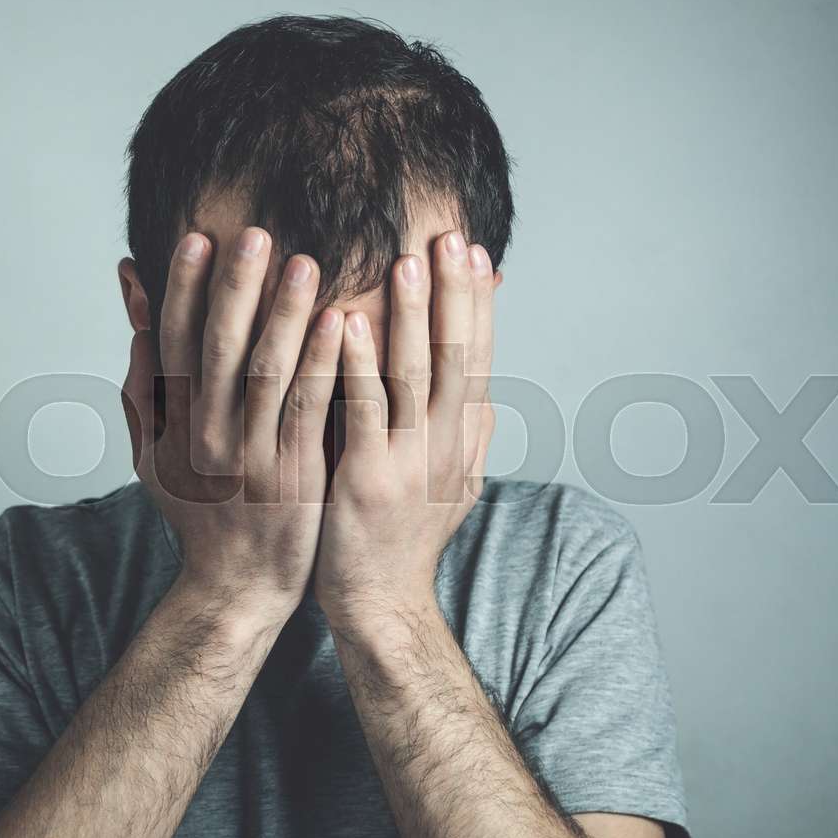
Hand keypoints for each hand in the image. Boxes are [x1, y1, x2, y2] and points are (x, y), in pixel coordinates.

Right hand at [122, 227, 344, 612]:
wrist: (236, 587)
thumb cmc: (200, 511)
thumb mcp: (151, 454)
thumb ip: (142, 385)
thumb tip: (137, 314)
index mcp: (174, 422)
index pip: (175, 342)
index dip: (183, 289)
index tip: (197, 236)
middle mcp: (207, 435)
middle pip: (218, 348)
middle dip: (234, 288)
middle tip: (254, 233)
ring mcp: (250, 456)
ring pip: (266, 373)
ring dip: (285, 315)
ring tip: (306, 262)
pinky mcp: (294, 475)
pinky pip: (309, 411)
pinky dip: (323, 365)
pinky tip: (340, 324)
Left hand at [313, 230, 495, 630]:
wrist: (381, 603)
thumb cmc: (406, 536)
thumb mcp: (452, 481)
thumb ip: (468, 429)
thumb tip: (487, 384)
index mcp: (464, 438)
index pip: (477, 354)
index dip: (477, 301)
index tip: (473, 248)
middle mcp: (448, 444)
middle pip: (456, 353)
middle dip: (454, 292)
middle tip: (449, 235)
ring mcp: (412, 462)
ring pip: (415, 374)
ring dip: (413, 314)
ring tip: (408, 259)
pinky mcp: (369, 481)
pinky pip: (366, 412)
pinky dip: (360, 365)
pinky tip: (350, 323)